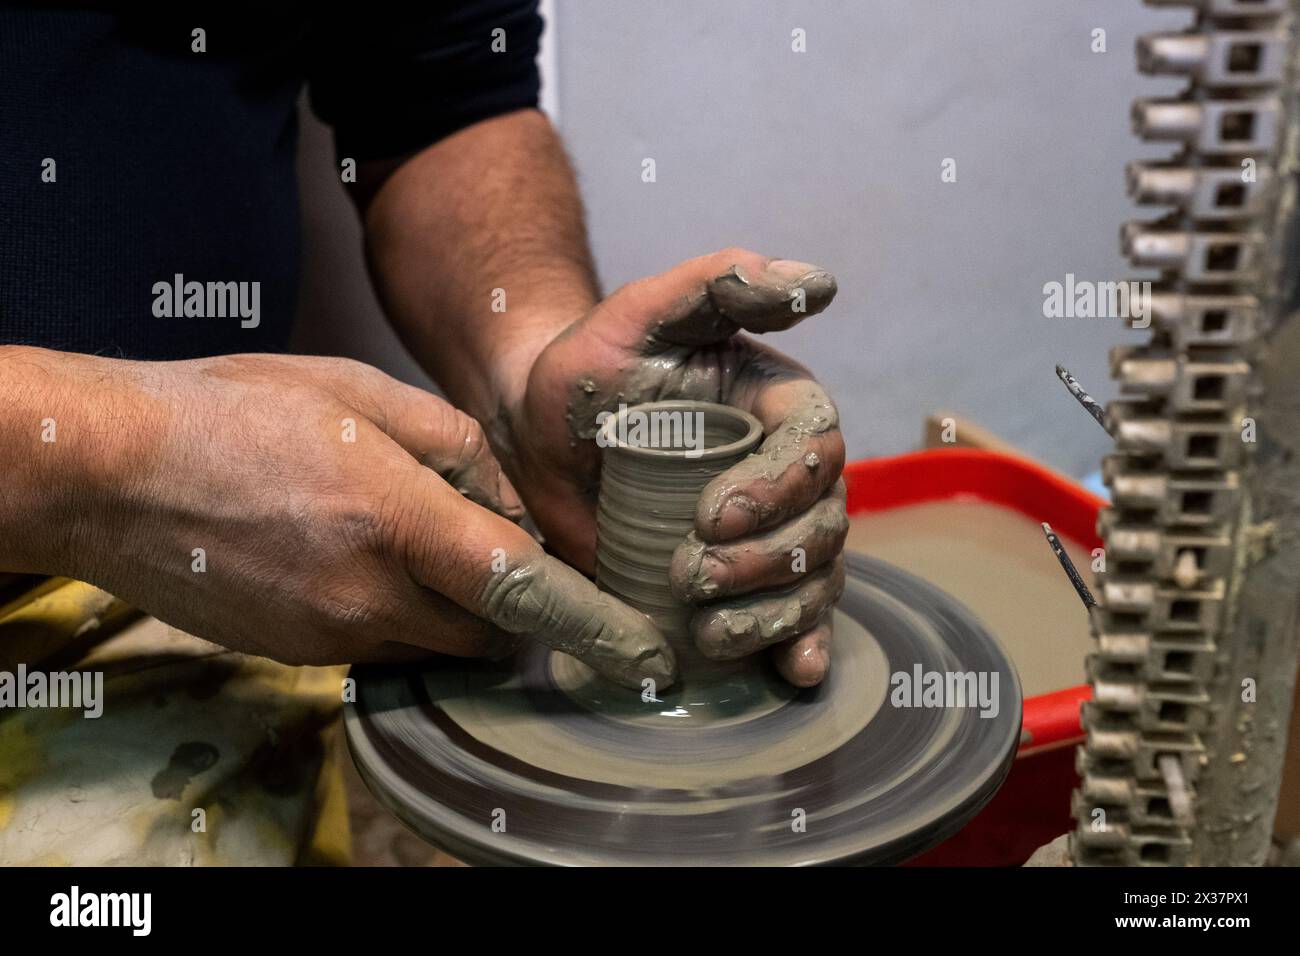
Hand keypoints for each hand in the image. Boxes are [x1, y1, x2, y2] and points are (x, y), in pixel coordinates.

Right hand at [8, 349, 673, 686]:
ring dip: (458, 607)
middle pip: (493, 631)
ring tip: (404, 533)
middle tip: (494, 543)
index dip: (594, 629)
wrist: (111, 472)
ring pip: (440, 643)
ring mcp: (332, 637)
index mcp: (398, 522)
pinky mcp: (302, 654)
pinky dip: (402, 613)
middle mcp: (371, 598)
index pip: (524, 594)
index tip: (644, 658)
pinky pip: (386, 647)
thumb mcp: (361, 391)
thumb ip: (457, 449)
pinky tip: (355, 555)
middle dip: (519, 603)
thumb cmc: (235, 412)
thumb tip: (508, 506)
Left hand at [511, 249, 846, 685]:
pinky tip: (794, 672)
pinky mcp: (742, 578)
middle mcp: (789, 470)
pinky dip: (800, 645)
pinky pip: (794, 615)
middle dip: (769, 562)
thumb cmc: (586, 368)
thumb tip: (818, 283)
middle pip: (821, 523)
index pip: (814, 448)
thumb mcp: (638, 313)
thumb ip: (718, 283)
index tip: (710, 516)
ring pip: (813, 578)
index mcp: (779, 407)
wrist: (538, 433)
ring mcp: (770, 530)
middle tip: (692, 575)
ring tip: (713, 633)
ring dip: (775, 613)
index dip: (777, 489)